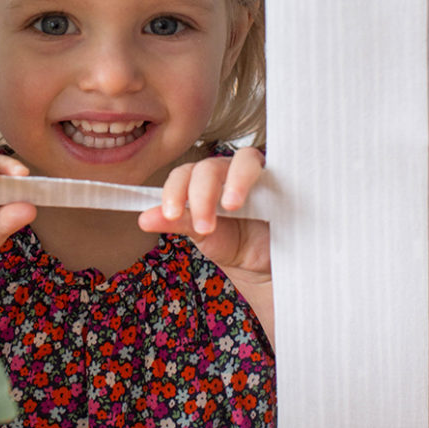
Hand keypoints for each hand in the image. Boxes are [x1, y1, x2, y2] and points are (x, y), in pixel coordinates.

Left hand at [137, 148, 272, 346]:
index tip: (170, 213)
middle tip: (203, 225)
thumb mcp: (207, 238)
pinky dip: (255, 179)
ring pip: (242, 160)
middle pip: (209, 166)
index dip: (175, 189)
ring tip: (230, 206)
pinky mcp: (285, 180)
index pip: (185, 174)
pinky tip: (247, 198)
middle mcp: (230, 174)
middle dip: (200, 193)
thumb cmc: (239, 247)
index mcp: (206, 185)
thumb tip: (143, 218)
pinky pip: (272, 168)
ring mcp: (259, 175)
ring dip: (233, 180)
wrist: (275, 267)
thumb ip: (179, 224)